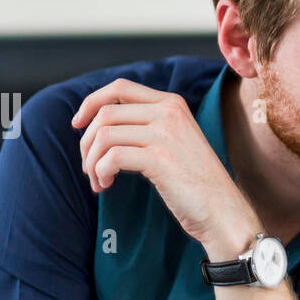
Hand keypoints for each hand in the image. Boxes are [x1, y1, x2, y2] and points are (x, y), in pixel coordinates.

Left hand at [72, 79, 258, 251]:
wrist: (222, 211)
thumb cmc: (195, 183)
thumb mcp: (175, 142)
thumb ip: (147, 127)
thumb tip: (99, 126)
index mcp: (171, 103)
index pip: (119, 87)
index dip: (91, 103)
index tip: (78, 124)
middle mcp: (168, 112)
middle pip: (106, 112)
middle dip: (87, 142)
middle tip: (88, 167)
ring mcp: (165, 134)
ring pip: (105, 135)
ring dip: (91, 161)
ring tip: (98, 180)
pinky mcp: (160, 159)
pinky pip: (112, 157)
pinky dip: (101, 172)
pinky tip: (106, 185)